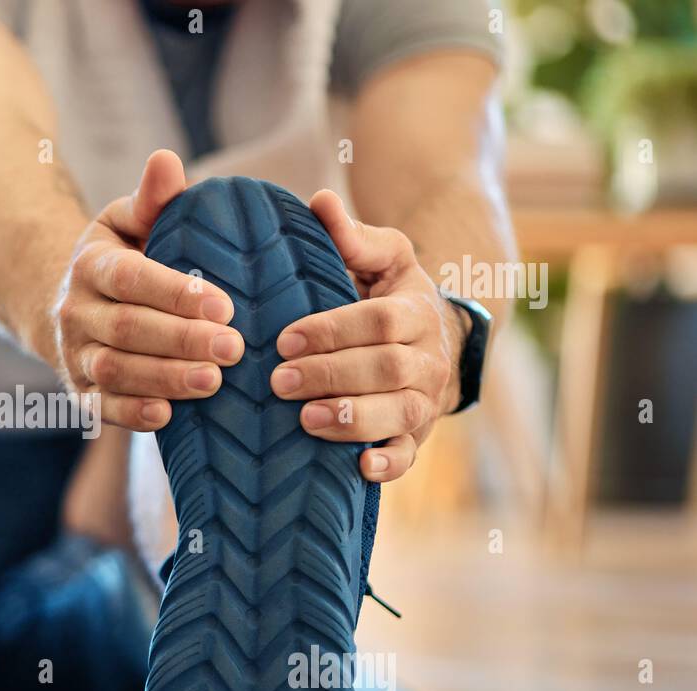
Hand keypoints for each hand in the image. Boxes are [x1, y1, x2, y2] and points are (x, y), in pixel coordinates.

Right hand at [50, 150, 244, 430]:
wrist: (74, 308)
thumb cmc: (124, 258)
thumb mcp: (131, 221)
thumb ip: (154, 200)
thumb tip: (167, 161)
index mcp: (92, 264)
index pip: (132, 278)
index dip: (176, 293)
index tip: (226, 304)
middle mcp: (76, 311)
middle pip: (127, 329)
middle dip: (181, 340)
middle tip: (235, 348)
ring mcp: (75, 355)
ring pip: (115, 370)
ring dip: (164, 378)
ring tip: (214, 382)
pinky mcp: (80, 393)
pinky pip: (102, 408)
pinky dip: (133, 414)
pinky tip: (170, 416)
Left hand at [268, 190, 466, 482]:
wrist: (433, 343)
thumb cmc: (390, 296)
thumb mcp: (382, 259)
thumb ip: (353, 236)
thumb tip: (320, 201)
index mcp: (416, 310)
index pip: (378, 321)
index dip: (333, 331)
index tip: (285, 339)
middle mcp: (427, 358)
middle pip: (384, 369)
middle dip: (330, 376)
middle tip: (278, 382)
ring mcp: (424, 400)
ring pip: (397, 413)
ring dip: (350, 419)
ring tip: (304, 419)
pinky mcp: (416, 436)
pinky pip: (409, 455)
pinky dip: (388, 464)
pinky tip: (359, 467)